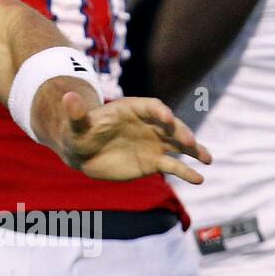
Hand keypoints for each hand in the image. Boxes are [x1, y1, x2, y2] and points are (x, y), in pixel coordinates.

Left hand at [56, 93, 210, 184]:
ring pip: (178, 145)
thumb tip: (67, 96)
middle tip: (190, 142)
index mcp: (132, 109)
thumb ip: (76, 112)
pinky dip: (186, 172)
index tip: (167, 119)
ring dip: (193, 150)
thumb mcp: (75, 123)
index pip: (152, 107)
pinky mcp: (153, 162)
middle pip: (170, 126)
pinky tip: (199, 178)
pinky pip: (173, 166)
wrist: (82, 152)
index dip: (160, 112)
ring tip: (208, 159)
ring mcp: (153, 143)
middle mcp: (148, 124)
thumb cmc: (79, 133)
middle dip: (181, 132)